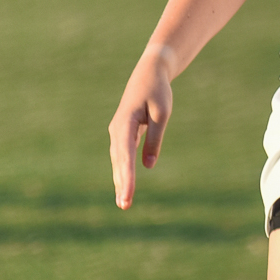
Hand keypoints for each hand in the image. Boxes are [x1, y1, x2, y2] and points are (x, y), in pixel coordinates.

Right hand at [108, 45, 175, 208]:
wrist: (149, 74)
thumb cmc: (157, 91)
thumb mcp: (162, 114)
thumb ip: (155, 139)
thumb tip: (148, 165)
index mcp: (126, 123)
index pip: (126, 155)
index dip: (127, 176)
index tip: (128, 193)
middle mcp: (117, 129)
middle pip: (119, 161)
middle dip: (122, 184)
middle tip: (125, 205)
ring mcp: (118, 132)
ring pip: (119, 160)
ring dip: (121, 181)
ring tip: (124, 202)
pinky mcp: (123, 134)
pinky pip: (122, 156)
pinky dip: (123, 171)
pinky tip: (124, 187)